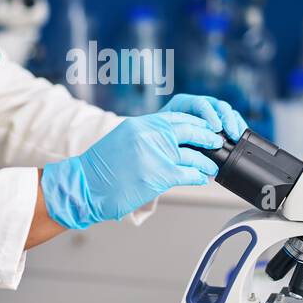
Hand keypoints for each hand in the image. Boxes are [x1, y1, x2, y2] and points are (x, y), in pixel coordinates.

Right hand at [40, 112, 223, 228]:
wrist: (85, 184)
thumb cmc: (101, 167)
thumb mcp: (123, 139)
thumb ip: (146, 136)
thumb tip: (169, 140)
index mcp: (143, 124)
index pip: (178, 117)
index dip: (197, 123)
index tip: (206, 129)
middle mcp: (151, 135)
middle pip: (191, 130)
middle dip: (208, 137)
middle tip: (217, 142)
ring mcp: (157, 155)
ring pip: (194, 154)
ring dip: (207, 162)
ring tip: (212, 166)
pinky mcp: (160, 175)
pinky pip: (189, 173)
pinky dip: (199, 176)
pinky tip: (201, 178)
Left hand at [159, 94, 247, 141]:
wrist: (160, 144)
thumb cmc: (161, 139)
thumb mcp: (168, 137)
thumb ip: (180, 140)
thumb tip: (196, 149)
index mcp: (183, 103)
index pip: (200, 103)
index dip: (210, 115)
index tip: (217, 128)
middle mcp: (198, 105)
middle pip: (218, 105)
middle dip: (227, 119)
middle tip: (232, 134)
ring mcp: (210, 112)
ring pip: (228, 112)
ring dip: (235, 124)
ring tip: (238, 138)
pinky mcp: (219, 121)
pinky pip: (232, 120)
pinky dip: (238, 128)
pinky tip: (242, 139)